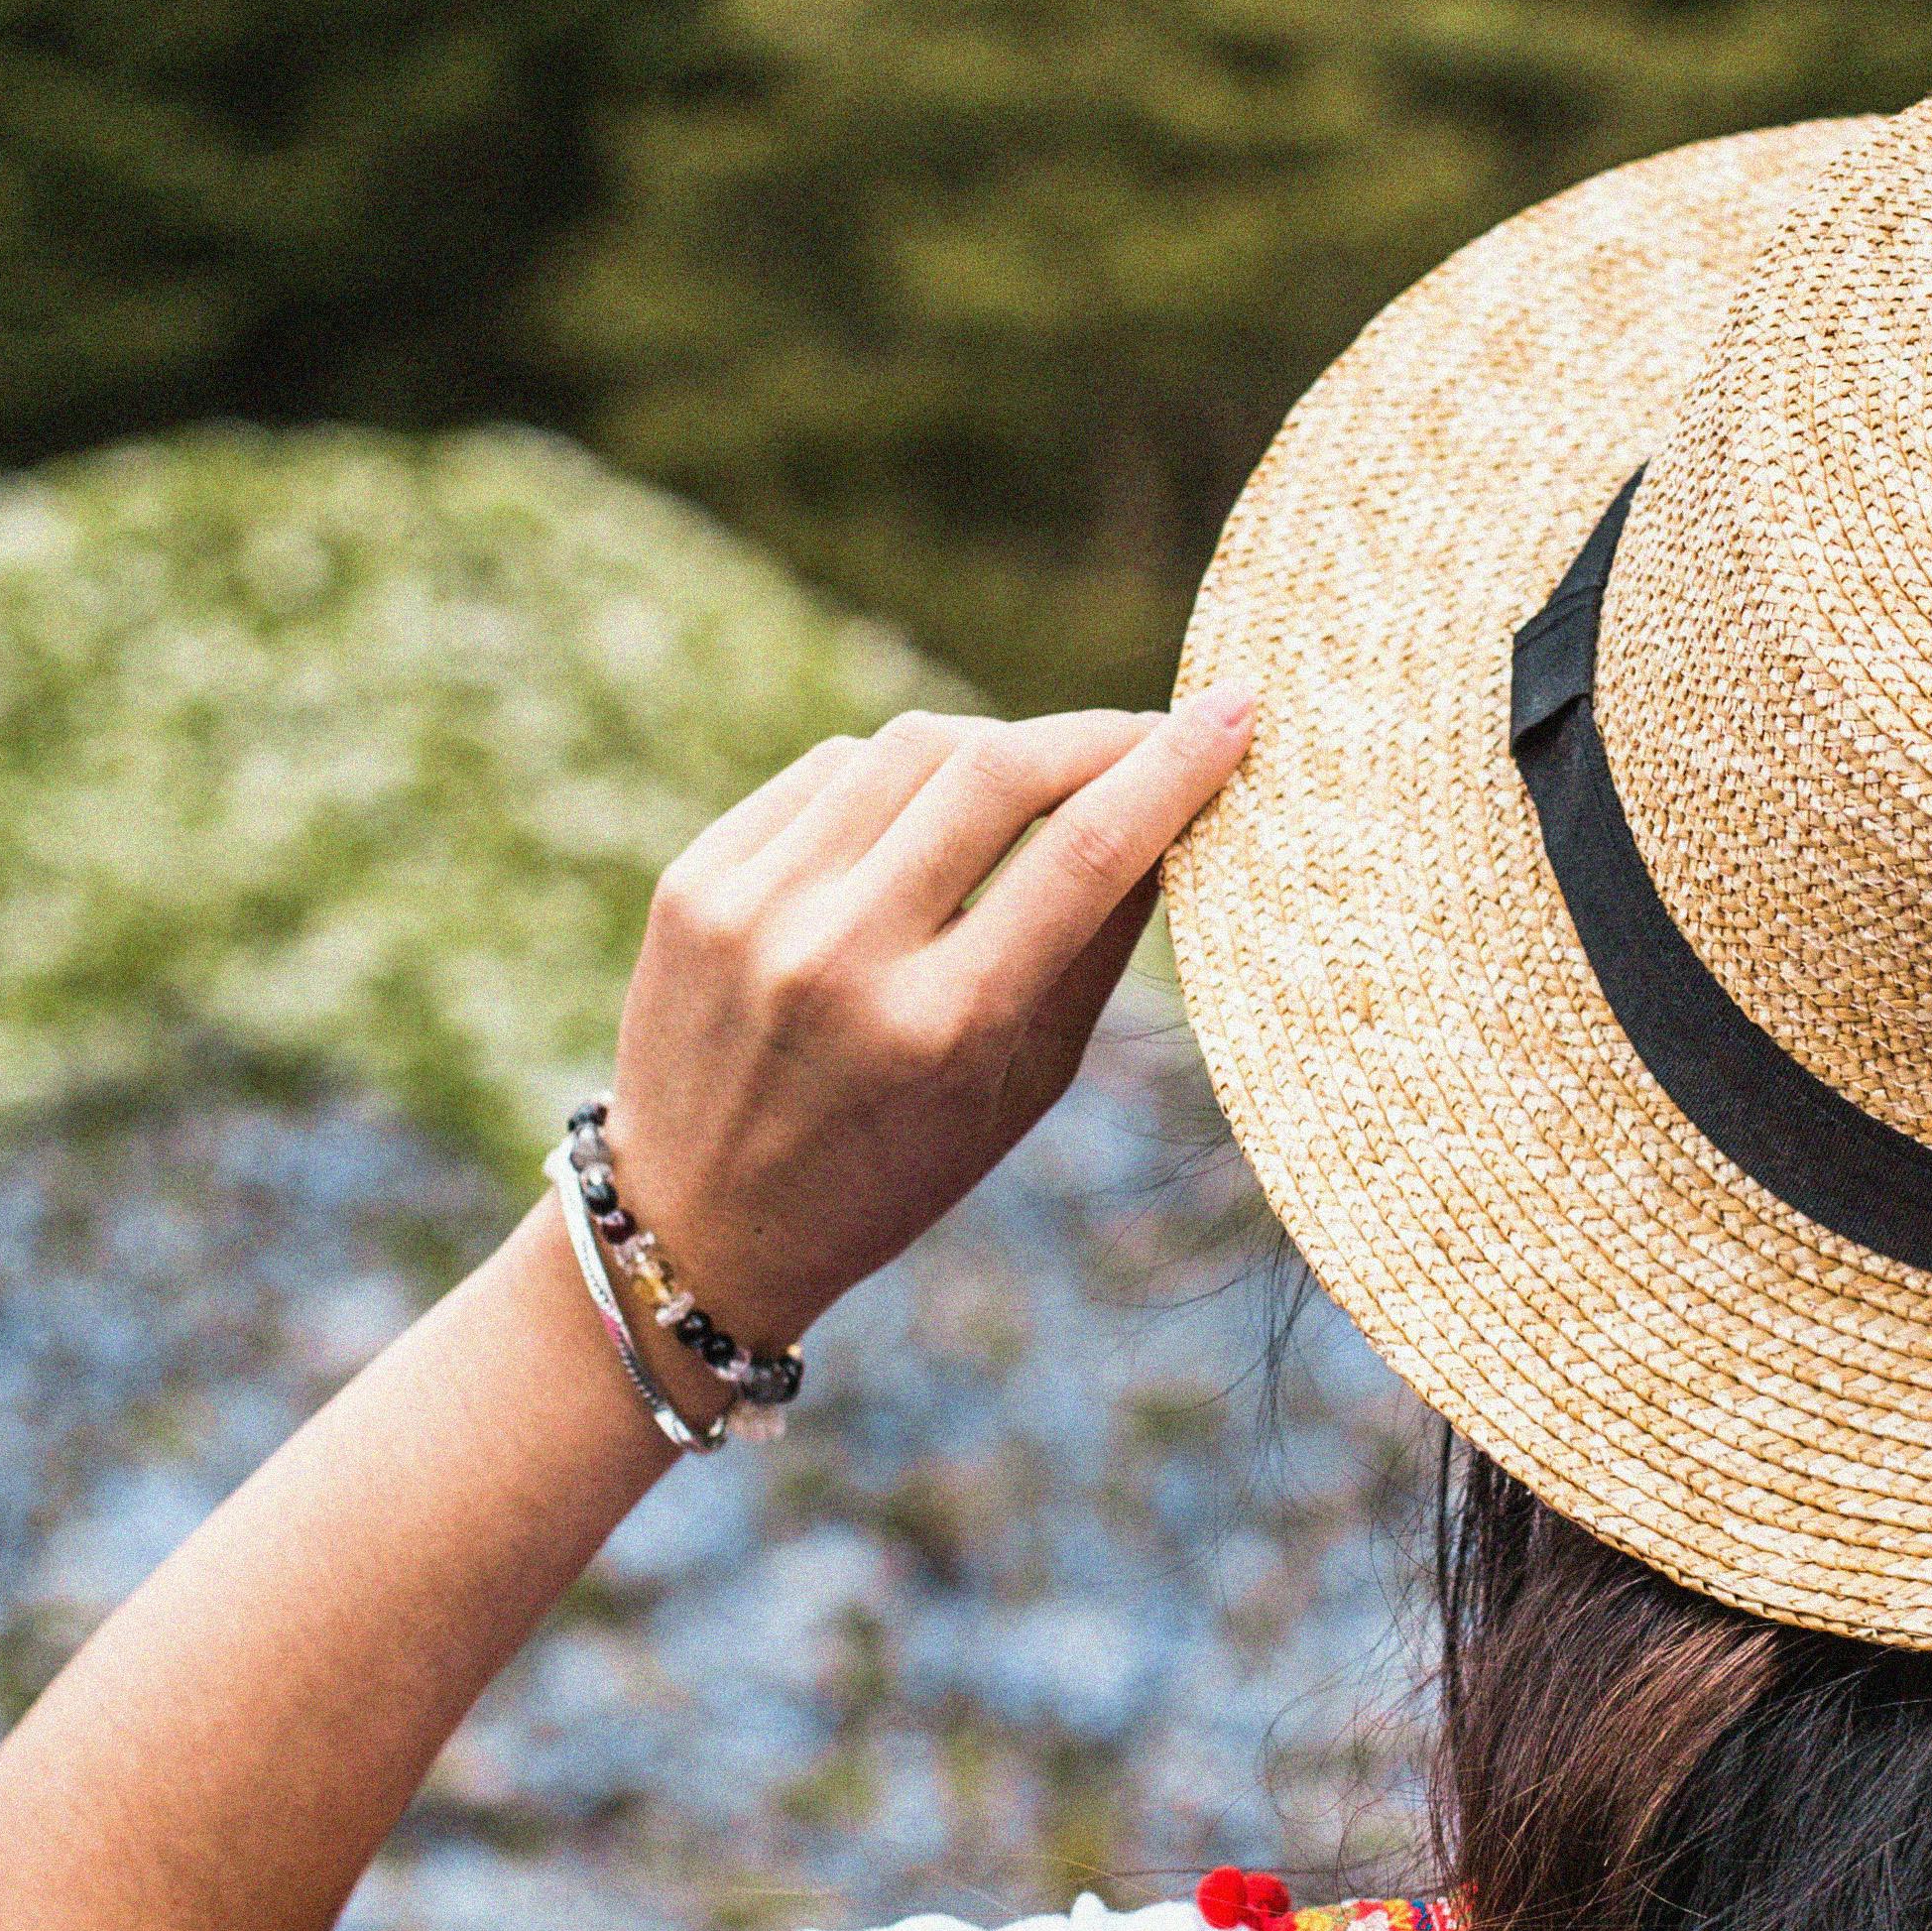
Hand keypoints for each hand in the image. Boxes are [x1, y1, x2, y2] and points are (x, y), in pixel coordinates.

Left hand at [601, 689, 1257, 1365]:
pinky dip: (899, 771)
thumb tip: (1176, 813)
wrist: (695, 1223)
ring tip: (1037, 780)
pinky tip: (928, 808)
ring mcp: (755, 909)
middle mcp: (840, 956)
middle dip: (1094, 734)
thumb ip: (1096, 950)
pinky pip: (828, 768)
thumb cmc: (891, 1171)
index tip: (1236, 707)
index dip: (1172, 768)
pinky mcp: (696, 878)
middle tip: (1149, 733)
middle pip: (999, 771)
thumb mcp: (1021, 1090)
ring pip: (911, 747)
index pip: (1084, 854)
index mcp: (940, 1030)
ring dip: (998, 745)